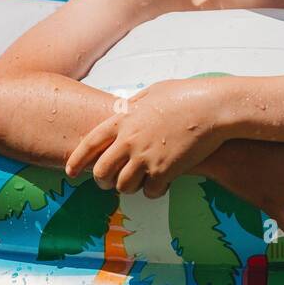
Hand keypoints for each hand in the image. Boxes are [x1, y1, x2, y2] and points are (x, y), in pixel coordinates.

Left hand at [64, 79, 230, 196]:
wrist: (213, 107)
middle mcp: (130, 140)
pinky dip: (154, 191)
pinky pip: (150, 192)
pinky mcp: (165, 170)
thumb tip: (123, 109)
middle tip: (109, 182)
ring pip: (123, 186)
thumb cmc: (186, 95)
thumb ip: (134, 104)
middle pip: (101, 171)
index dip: (77, 160)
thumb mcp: (152, 92)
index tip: (71, 171)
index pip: (89, 143)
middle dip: (102, 181)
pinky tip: (162, 184)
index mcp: (124, 120)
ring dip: (129, 187)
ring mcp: (147, 157)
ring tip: (140, 182)